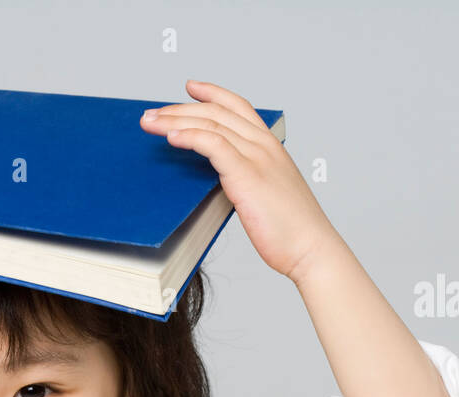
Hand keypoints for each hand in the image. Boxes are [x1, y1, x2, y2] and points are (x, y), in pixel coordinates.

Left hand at [140, 80, 341, 284]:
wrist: (310, 247)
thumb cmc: (288, 228)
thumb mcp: (266, 193)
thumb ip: (246, 178)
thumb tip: (219, 179)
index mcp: (270, 146)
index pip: (238, 107)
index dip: (212, 93)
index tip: (190, 87)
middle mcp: (263, 145)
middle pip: (216, 112)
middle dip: (179, 109)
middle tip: (151, 113)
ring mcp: (256, 157)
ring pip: (209, 125)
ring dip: (174, 120)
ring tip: (149, 123)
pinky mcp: (246, 174)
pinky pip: (212, 145)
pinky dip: (189, 137)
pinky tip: (170, 137)